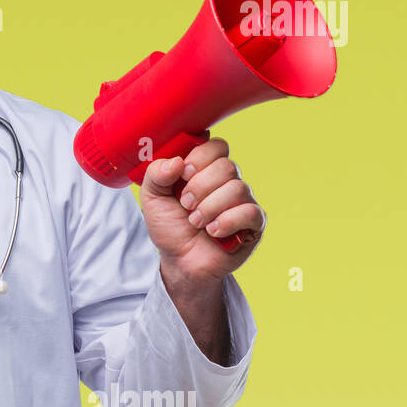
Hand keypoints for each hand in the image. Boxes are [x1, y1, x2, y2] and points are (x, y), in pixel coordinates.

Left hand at [138, 137, 264, 284]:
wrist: (179, 260)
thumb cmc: (170, 226)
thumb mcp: (152, 197)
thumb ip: (155, 174)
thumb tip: (176, 161)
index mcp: (207, 169)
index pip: (216, 146)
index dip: (200, 158)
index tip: (183, 175)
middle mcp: (228, 181)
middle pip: (227, 166)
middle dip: (200, 187)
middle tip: (186, 204)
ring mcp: (244, 201)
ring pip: (237, 189)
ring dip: (209, 208)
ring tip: (196, 222)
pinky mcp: (254, 223)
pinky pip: (250, 212)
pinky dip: (227, 221)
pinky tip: (214, 231)